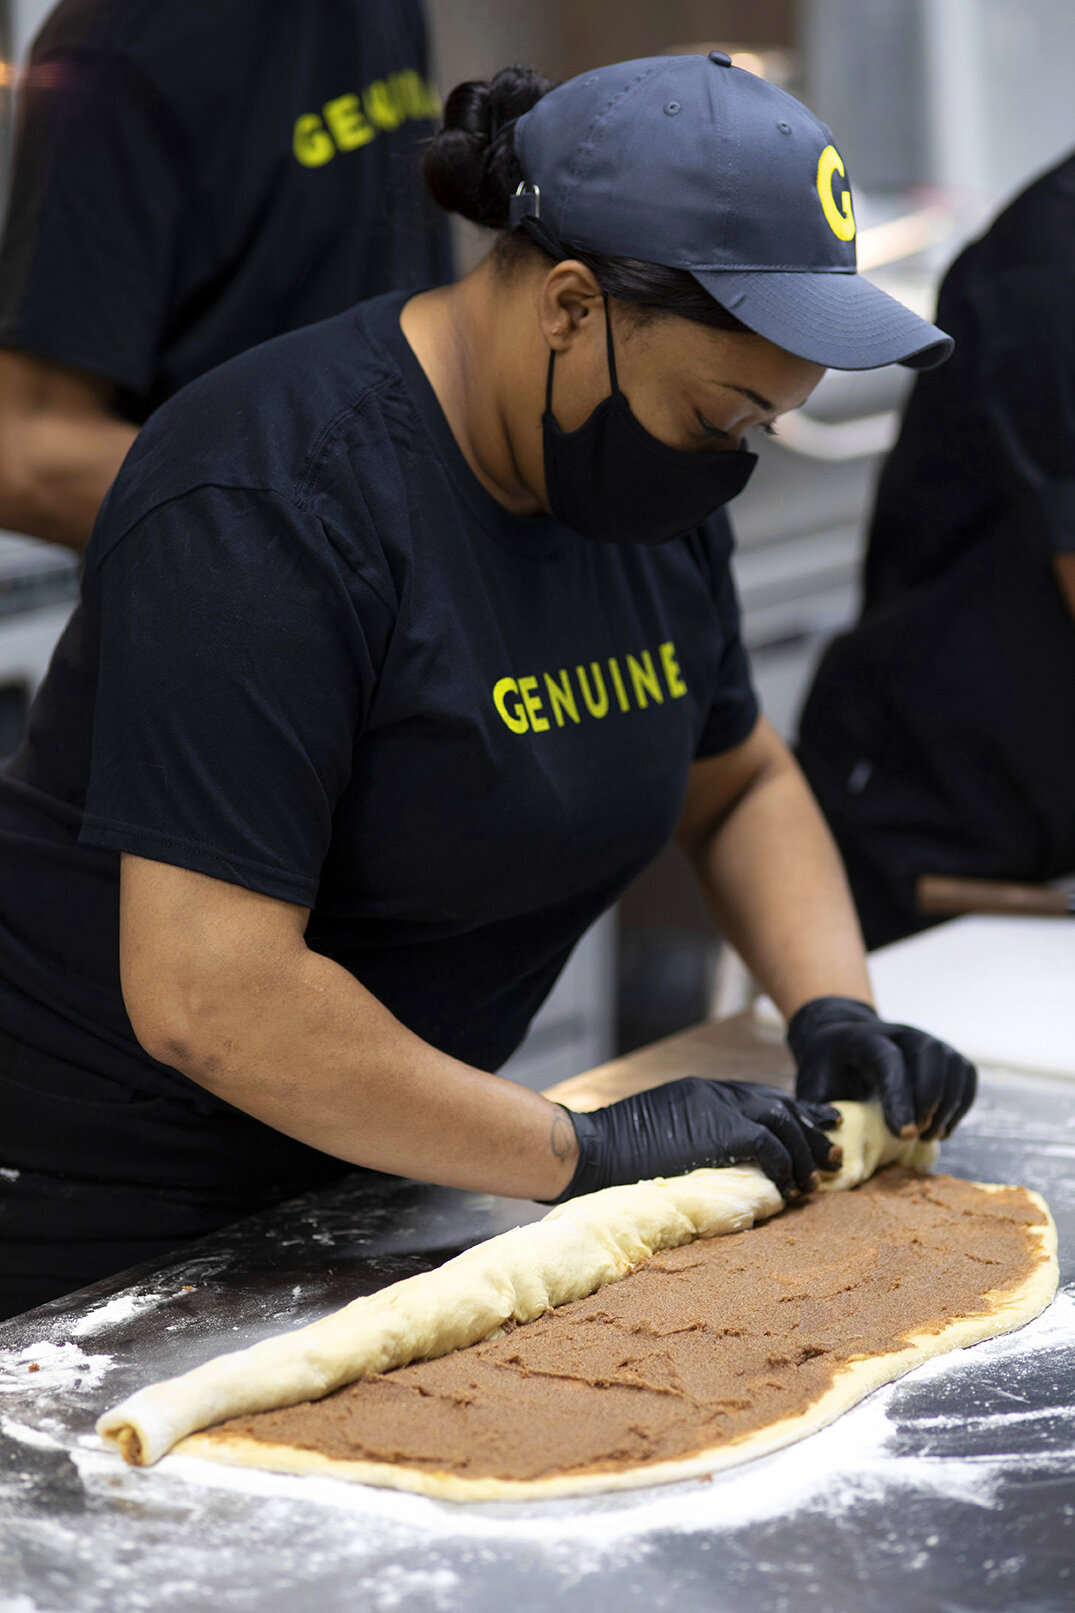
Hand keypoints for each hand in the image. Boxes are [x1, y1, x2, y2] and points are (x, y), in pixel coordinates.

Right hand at [546, 1079, 842, 1204]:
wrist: (594, 1151)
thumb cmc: (613, 1154)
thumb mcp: (658, 1133)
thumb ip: (691, 1135)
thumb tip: (714, 1160)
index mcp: (701, 1090)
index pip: (758, 1096)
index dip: (790, 1112)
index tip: (816, 1123)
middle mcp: (715, 1092)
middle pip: (778, 1103)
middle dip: (810, 1127)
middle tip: (836, 1151)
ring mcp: (719, 1108)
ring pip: (782, 1121)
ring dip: (804, 1151)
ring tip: (818, 1180)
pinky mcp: (724, 1131)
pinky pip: (771, 1145)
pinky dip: (785, 1166)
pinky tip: (789, 1188)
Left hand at [787, 996, 976, 1141]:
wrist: (843, 1044)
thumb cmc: (827, 1073)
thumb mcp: (812, 1088)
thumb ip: (819, 1114)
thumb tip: (832, 1149)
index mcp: (861, 1036)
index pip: (889, 1059)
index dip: (899, 1097)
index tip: (903, 1134)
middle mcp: (898, 1031)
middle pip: (928, 1053)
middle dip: (928, 1099)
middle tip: (916, 1135)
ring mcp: (924, 1038)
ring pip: (952, 1062)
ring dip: (948, 1104)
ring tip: (929, 1136)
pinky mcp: (943, 1053)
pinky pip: (966, 1074)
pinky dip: (961, 1103)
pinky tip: (943, 1127)